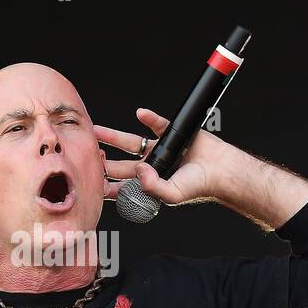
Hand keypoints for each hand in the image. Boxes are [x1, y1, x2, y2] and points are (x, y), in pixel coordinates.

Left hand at [93, 108, 237, 205]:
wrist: (221, 169)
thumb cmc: (199, 185)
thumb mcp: (172, 194)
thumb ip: (152, 187)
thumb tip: (137, 170)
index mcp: (150, 183)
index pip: (123, 185)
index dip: (107, 184)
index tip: (91, 181)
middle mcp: (151, 166)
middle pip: (121, 163)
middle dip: (103, 161)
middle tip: (86, 154)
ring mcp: (159, 150)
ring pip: (131, 142)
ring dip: (113, 136)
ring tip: (96, 130)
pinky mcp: (170, 134)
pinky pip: (156, 123)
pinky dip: (148, 117)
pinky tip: (141, 114)